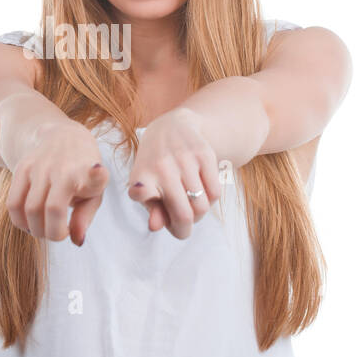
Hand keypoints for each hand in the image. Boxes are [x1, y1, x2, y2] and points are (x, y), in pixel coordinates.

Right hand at [6, 121, 108, 245]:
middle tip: (58, 233)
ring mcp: (40, 166)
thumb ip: (85, 218)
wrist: (63, 137)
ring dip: (36, 229)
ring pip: (29, 210)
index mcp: (87, 173)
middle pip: (52, 210)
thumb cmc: (83, 174)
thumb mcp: (93, 193)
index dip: (96, 175)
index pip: (92, 174)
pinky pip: (13, 204)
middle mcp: (63, 167)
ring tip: (43, 229)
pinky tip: (29, 222)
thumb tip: (76, 241)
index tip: (98, 171)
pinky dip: (19, 221)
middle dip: (53, 233)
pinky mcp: (22, 168)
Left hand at [126, 108, 222, 239]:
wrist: (171, 128)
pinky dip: (210, 200)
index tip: (146, 203)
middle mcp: (161, 166)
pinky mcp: (204, 154)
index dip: (144, 198)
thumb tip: (155, 227)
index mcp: (141, 178)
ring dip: (199, 215)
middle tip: (183, 225)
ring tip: (191, 207)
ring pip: (203, 207)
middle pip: (184, 215)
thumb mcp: (147, 188)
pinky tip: (201, 193)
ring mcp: (184, 159)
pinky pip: (215, 193)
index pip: (140, 191)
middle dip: (185, 229)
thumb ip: (152, 210)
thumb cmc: (155, 168)